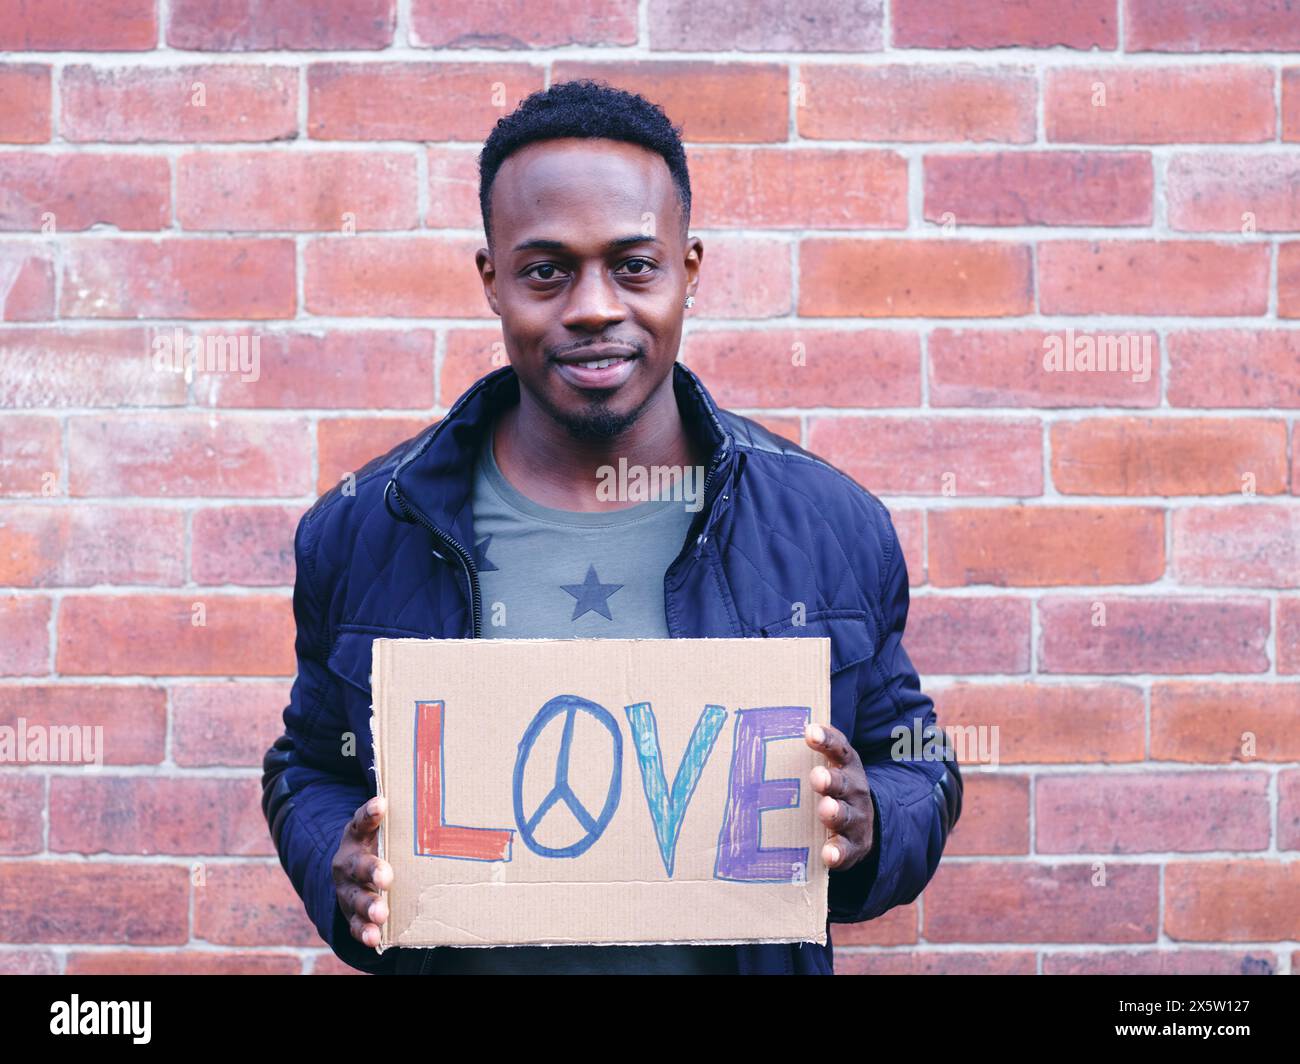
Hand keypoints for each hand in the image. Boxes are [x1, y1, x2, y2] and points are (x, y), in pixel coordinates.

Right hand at [332, 795, 392, 947]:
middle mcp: (348, 861)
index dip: (370, 813)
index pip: (362, 821)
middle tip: (386, 877)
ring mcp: (347, 889)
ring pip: (355, 897)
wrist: (351, 869)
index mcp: (357, 836)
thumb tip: (450, 800)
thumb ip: (407, 817)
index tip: (382, 805)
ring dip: (368, 905)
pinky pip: (355, 923)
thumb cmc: (381, 844)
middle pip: (357, 865)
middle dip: (372, 871)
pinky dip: (364, 931)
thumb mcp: (387, 827)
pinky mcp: (351, 912)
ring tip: (381, 912)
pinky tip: (374, 937)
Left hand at [805, 722, 874, 870]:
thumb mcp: (828, 765)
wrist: (863, 824)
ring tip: (825, 809)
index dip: (826, 739)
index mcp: (845, 766)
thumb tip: (762, 726)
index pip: (838, 748)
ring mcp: (856, 818)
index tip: (810, 732)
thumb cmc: (833, 787)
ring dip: (835, 812)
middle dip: (831, 779)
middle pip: (844, 782)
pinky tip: (828, 853)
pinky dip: (838, 852)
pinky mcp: (854, 846)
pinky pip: (846, 850)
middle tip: (817, 776)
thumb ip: (808, 750)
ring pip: (846, 815)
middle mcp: (854, 790)